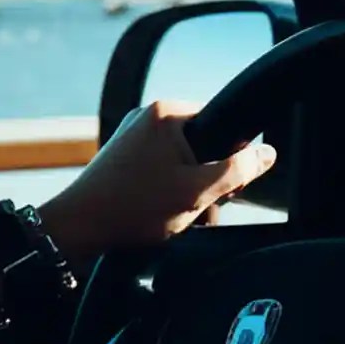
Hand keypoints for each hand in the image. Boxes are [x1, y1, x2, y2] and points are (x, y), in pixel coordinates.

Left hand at [38, 100, 275, 261]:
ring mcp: (131, 136)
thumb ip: (239, 171)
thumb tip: (268, 153)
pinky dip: (166, 190)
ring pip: (182, 160)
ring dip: (187, 188)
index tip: (220, 186)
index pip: (222, 125)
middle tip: (196, 205)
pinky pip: (161, 169)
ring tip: (174, 212)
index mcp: (167, 112)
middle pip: (203, 144)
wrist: (76, 231)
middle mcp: (147, 116)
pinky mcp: (122, 157)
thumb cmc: (134, 208)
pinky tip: (158, 212)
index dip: (230, 158)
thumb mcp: (198, 192)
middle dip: (206, 178)